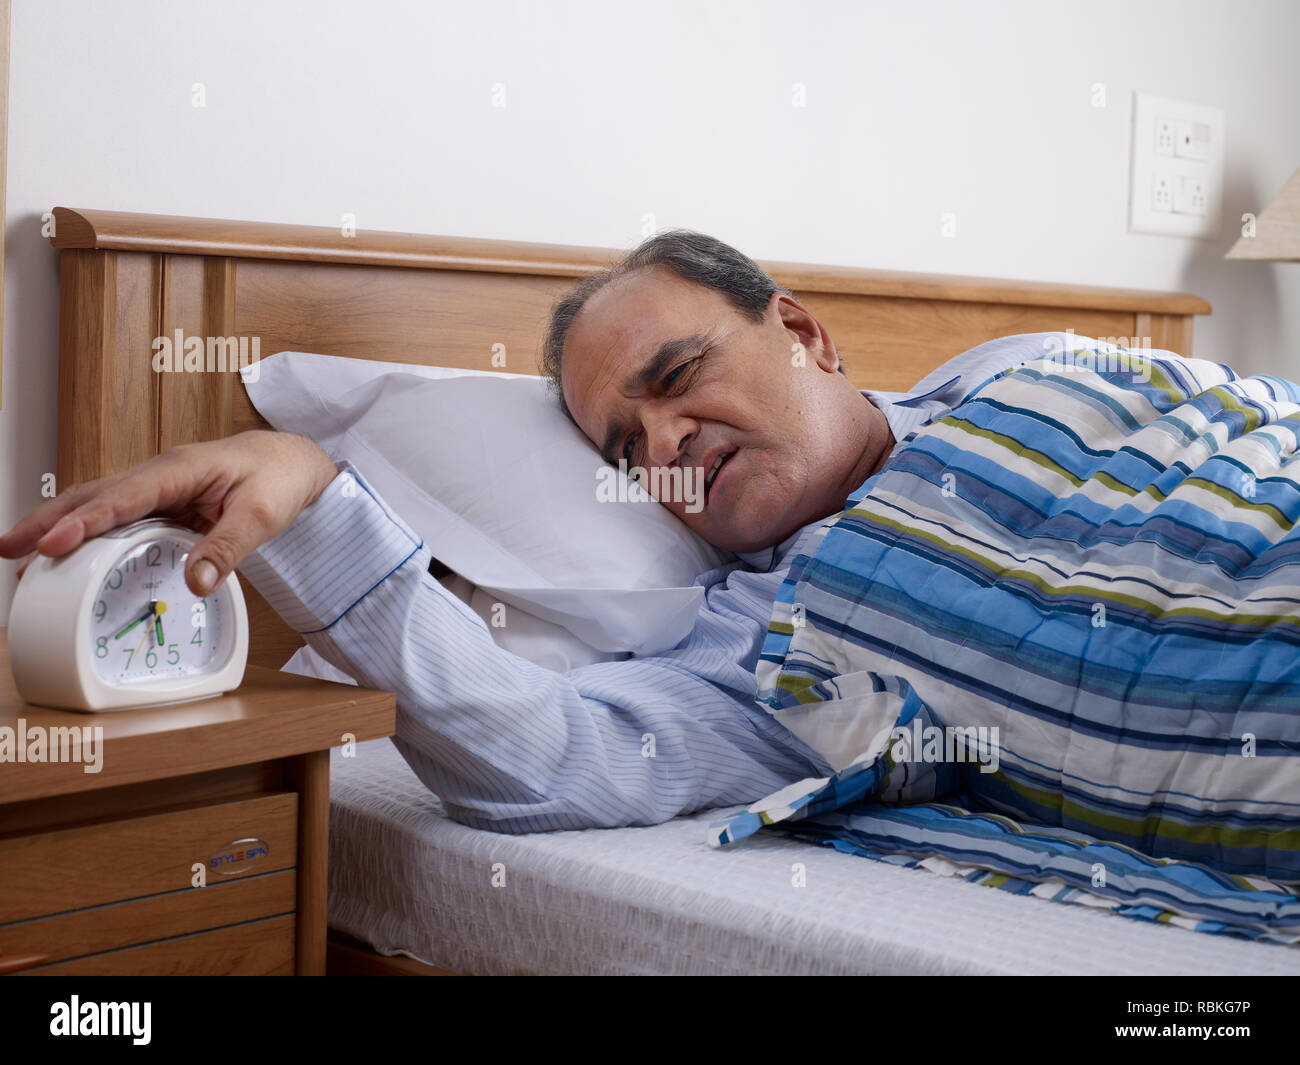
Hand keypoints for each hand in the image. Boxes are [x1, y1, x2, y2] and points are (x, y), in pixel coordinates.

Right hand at [0, 431, 339, 596]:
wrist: (292, 461)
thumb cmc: (278, 477)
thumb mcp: (263, 515)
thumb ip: (229, 547)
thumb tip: (197, 583)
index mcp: (180, 469)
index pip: (124, 496)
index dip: (86, 522)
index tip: (54, 545)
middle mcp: (160, 474)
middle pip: (93, 496)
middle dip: (48, 522)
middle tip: (9, 551)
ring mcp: (156, 487)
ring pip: (96, 504)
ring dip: (57, 527)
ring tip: (20, 559)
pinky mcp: (160, 502)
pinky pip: (114, 516)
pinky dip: (84, 533)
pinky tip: (66, 556)